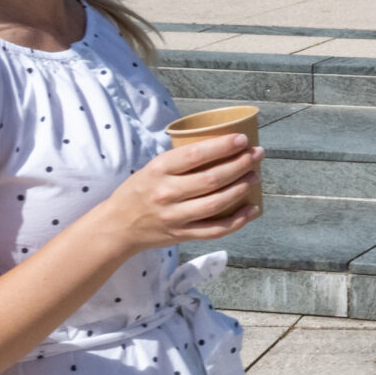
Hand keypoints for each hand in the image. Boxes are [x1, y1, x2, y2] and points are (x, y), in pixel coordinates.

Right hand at [86, 134, 259, 253]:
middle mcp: (167, 193)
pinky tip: (252, 209)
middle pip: (211, 179)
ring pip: (216, 203)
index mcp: (159, 170)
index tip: (242, 139)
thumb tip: (221, 144)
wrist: (118, 226)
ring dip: (241, 189)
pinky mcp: (182, 235)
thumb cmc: (140, 190)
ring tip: (255, 176)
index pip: (196, 155)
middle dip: (240, 164)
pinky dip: (237, 221)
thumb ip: (181, 160)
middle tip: (257, 155)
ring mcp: (175, 216)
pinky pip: (215, 230)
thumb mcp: (153, 167)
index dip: (223, 146)